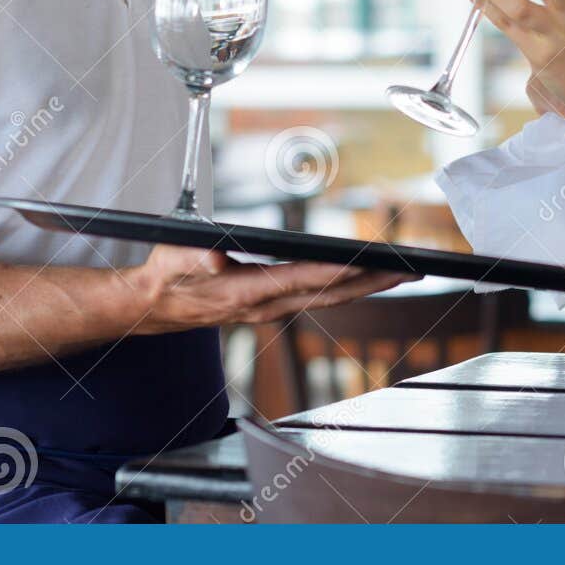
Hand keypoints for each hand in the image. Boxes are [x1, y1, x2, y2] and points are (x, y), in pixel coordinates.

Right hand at [128, 244, 418, 331]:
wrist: (155, 306)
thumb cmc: (166, 275)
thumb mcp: (171, 257)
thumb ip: (192, 257)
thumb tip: (214, 259)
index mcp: (245, 292)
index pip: (301, 278)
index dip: (336, 271)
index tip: (367, 261)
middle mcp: (266, 305)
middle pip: (329, 292)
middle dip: (371, 281)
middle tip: (410, 269)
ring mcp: (273, 308)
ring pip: (331, 298)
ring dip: (368, 286)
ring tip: (402, 272)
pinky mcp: (275, 305)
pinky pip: (322, 297)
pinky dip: (350, 287)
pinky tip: (369, 279)